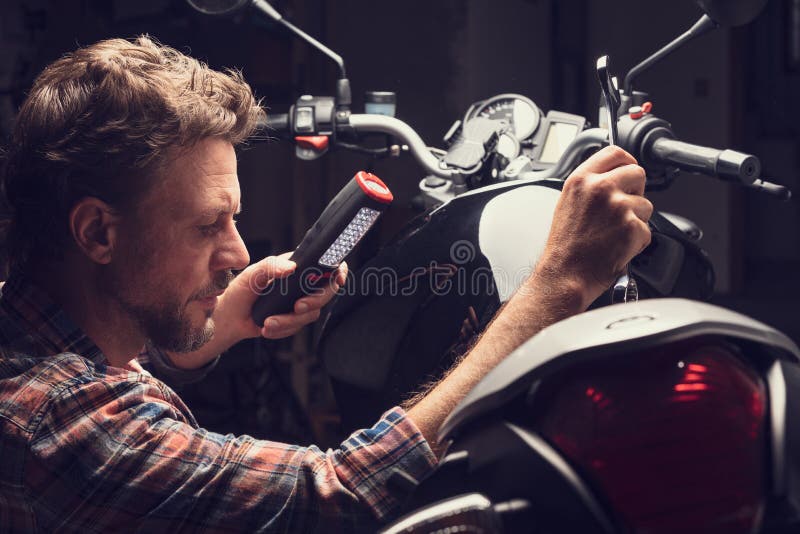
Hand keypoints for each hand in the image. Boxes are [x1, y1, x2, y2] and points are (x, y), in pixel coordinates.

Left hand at [215, 253, 347, 343]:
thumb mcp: (252, 274)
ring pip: (311, 314)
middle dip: (314, 301)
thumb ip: (271, 266)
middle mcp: (302, 284)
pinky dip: (283, 330)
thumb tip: (291, 267)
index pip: (326, 265)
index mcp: (297, 267)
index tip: (337, 279)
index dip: (338, 271)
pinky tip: (267, 328)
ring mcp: (300, 303)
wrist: (230, 318)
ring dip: (290, 321)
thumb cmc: (240, 290)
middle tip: (296, 307)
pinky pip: (298, 328)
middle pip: (325, 293)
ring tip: (268, 322)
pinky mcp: (294, 320)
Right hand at [538, 145, 652, 307]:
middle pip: (637, 173)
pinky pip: (647, 229)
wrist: (565, 274)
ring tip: (614, 233)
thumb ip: (589, 185)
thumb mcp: (567, 203)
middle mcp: (600, 188)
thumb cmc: (564, 246)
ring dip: (636, 219)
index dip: (626, 162)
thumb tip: (611, 177)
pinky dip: (637, 241)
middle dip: (635, 191)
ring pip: (646, 204)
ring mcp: (619, 207)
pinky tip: (618, 246)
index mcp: (581, 180)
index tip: (626, 172)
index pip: (615, 153)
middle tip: (621, 210)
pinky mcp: (632, 227)